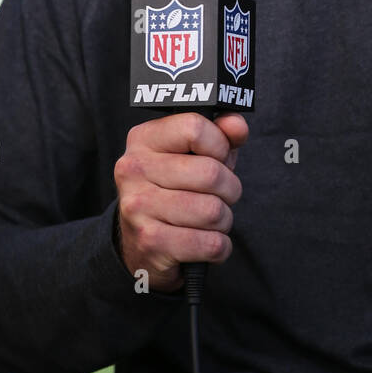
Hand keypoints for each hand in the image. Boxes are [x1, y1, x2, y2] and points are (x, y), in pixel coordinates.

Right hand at [114, 112, 247, 290]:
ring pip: (213, 210)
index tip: (219, 157)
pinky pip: (210, 243)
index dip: (220, 145)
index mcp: (144, 139)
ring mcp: (139, 207)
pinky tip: (206, 241)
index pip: (195, 128)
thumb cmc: (173, 190)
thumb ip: (220, 133)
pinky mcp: (150, 242)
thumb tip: (237, 126)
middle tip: (221, 195)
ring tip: (210, 219)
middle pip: (210, 173)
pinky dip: (220, 246)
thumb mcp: (194, 154)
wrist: (139, 244)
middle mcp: (134, 169)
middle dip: (230, 188)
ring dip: (224, 219)